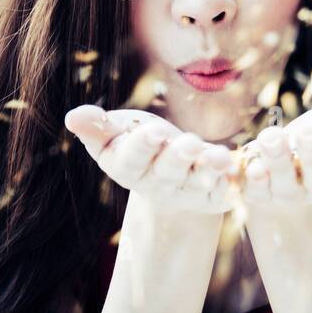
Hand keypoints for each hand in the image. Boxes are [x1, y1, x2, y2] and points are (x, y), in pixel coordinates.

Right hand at [64, 105, 235, 214]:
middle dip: (178, 158)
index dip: (142, 147)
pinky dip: (231, 183)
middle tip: (189, 143)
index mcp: (127, 167)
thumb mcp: (117, 130)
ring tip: (220, 157)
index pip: (131, 159)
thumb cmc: (139, 140)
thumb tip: (72, 116)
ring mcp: (186, 192)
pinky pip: (223, 192)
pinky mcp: (213, 196)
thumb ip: (98, 126)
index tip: (152, 131)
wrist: (173, 165)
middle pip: (167, 172)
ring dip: (209, 169)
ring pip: (197, 181)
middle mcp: (157, 184)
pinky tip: (238, 170)